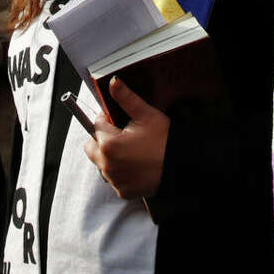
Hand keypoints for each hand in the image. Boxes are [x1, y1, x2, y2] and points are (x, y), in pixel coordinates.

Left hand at [80, 78, 168, 198]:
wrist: (181, 168)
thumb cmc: (165, 141)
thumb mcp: (146, 115)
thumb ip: (126, 98)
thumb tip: (113, 82)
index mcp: (109, 144)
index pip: (95, 125)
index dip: (106, 118)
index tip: (117, 118)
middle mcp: (107, 165)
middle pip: (92, 147)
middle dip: (102, 138)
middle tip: (122, 134)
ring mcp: (114, 180)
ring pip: (101, 163)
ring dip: (109, 156)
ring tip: (131, 150)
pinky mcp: (123, 191)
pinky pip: (114, 177)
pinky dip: (120, 171)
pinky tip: (135, 164)